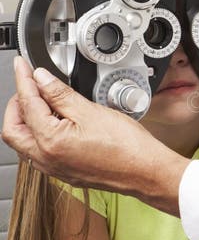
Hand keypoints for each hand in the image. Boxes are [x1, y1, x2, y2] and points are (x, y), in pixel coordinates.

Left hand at [2, 58, 185, 214]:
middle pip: (13, 130)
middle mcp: (47, 160)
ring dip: (27, 121)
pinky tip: (56, 123)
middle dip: (17, 105)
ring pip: (24, 144)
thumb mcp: (90, 110)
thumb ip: (60, 94)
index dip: (23, 81)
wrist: (145, 171)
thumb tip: (41, 79)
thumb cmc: (126, 146)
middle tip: (29, 86)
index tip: (22, 67)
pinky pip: (40, 153)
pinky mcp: (65, 172)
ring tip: (44, 102)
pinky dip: (40, 135)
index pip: (26, 104)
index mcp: (50, 142)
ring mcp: (55, 169)